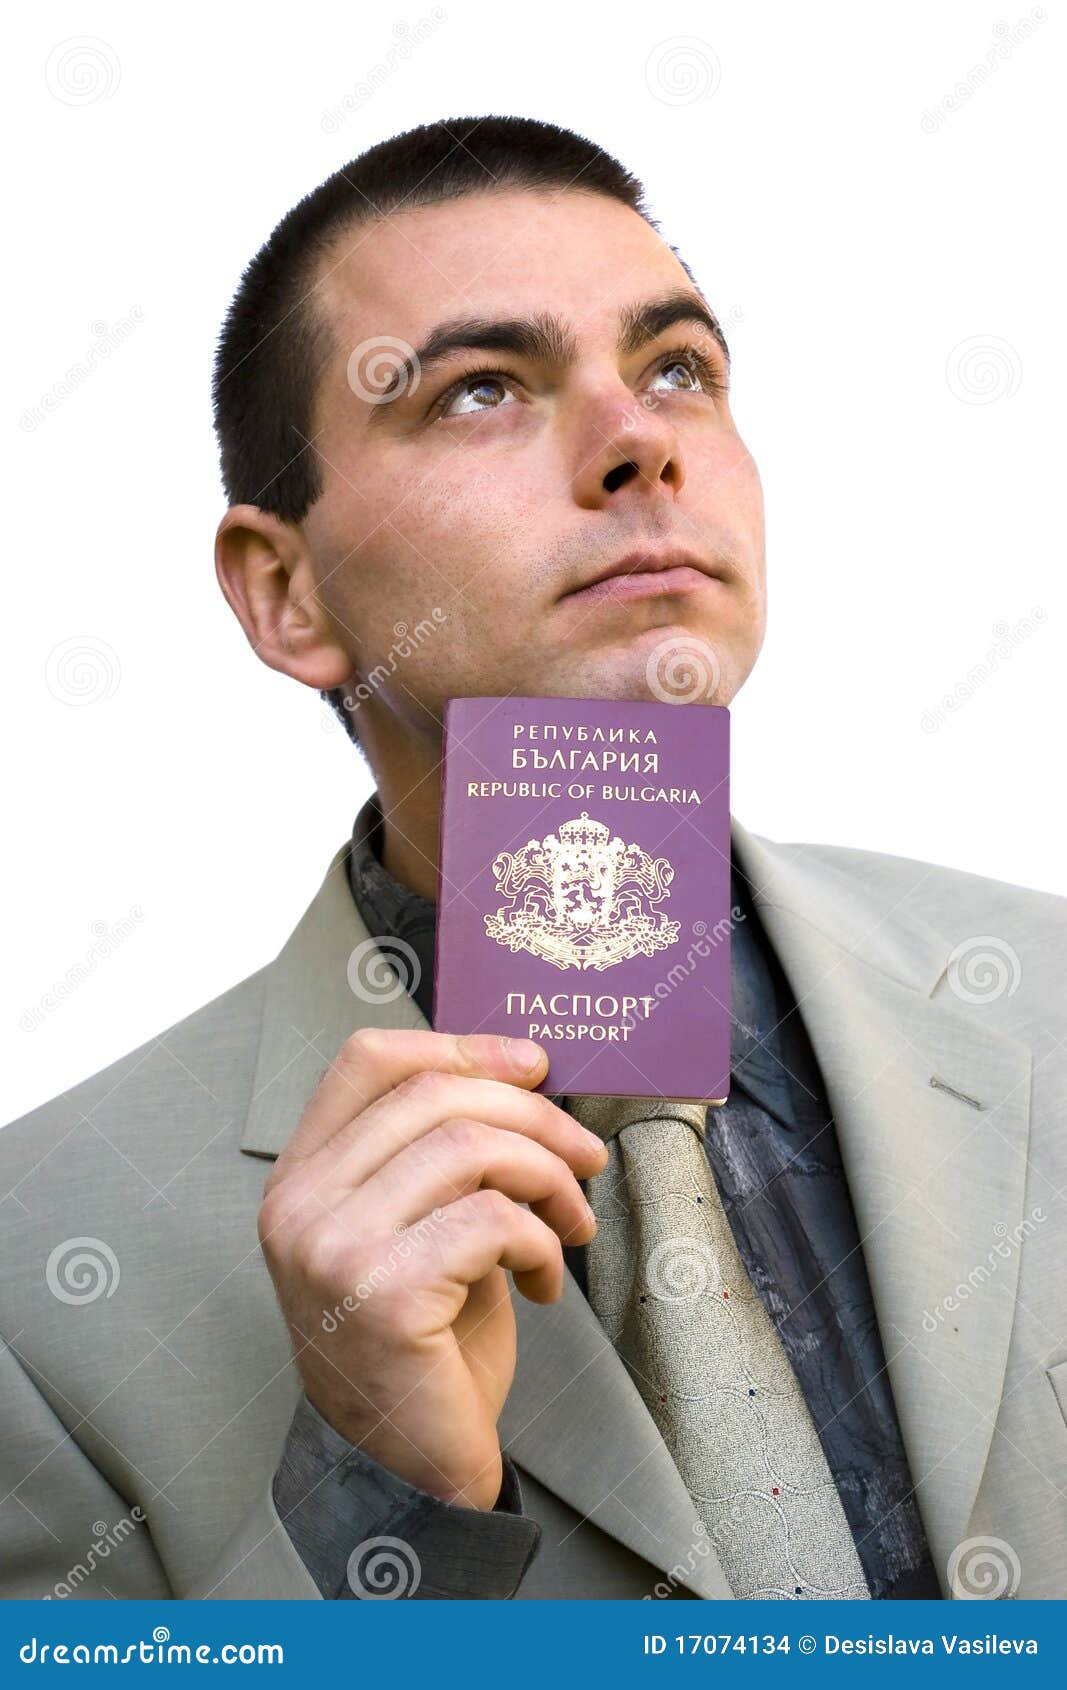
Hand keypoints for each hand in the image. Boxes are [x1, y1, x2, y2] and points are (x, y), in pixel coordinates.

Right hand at [258, 1029, 607, 1510]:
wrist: (407, 1470)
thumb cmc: (423, 1346)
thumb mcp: (419, 1227)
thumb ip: (441, 1155)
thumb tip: (524, 1075)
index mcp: (301, 1178)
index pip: (368, 1061)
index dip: (461, 1045)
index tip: (532, 1064)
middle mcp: (301, 1206)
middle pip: (435, 1096)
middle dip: (534, 1117)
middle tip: (585, 1157)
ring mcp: (333, 1249)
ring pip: (470, 1148)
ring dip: (548, 1178)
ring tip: (571, 1223)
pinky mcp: (384, 1295)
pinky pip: (493, 1220)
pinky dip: (542, 1241)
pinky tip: (543, 1281)